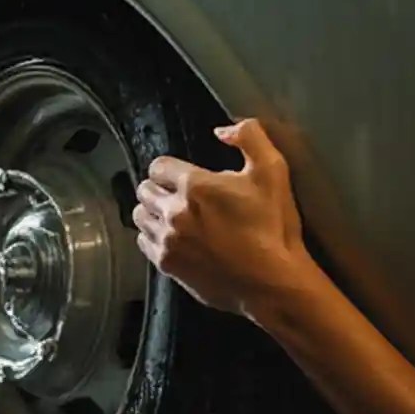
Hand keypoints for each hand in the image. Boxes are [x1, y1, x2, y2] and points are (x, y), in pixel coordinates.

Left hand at [132, 118, 320, 326]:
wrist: (271, 283)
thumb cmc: (274, 227)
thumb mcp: (273, 171)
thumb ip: (249, 137)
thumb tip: (221, 130)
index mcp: (194, 185)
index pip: (158, 166)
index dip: (169, 168)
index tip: (181, 175)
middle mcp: (173, 211)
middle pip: (145, 190)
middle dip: (158, 188)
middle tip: (176, 195)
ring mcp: (167, 240)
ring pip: (140, 216)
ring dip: (152, 212)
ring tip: (171, 216)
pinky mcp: (167, 265)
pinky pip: (143, 242)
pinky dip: (152, 237)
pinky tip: (172, 238)